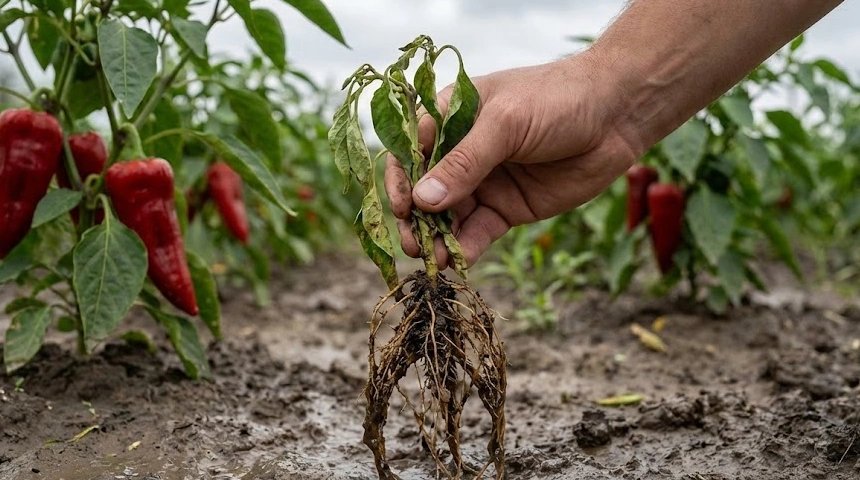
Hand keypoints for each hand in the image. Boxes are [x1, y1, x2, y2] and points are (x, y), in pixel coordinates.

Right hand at [384, 53, 640, 267]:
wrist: (617, 116)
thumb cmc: (558, 100)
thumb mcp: (507, 124)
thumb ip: (465, 163)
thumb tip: (422, 201)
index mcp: (450, 117)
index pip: (409, 151)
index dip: (399, 180)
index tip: (402, 207)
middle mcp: (460, 152)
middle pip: (423, 191)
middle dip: (414, 219)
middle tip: (412, 244)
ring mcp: (483, 183)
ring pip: (447, 217)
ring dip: (436, 239)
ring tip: (432, 259)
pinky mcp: (506, 209)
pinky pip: (476, 233)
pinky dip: (464, 248)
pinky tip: (457, 262)